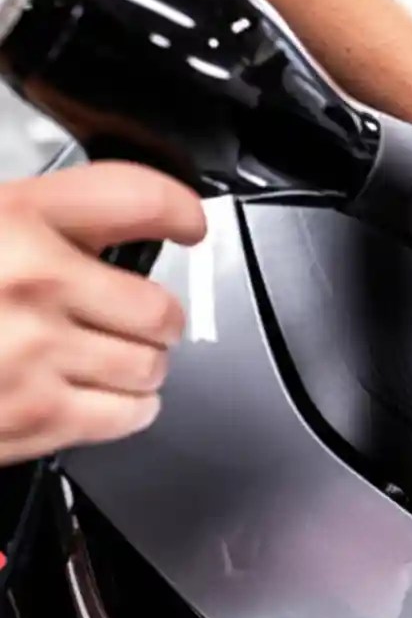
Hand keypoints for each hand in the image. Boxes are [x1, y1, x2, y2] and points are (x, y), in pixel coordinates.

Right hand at [0, 162, 206, 465]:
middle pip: (159, 305)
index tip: (189, 224)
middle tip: (135, 317)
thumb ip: (29, 222)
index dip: (178, 209)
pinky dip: (127, 410)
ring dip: (141, 365)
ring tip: (112, 359)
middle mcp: (35, 283)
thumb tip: (93, 234)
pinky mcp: (34, 420)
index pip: (136, 196)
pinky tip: (104, 398)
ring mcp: (38, 356)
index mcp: (11, 218)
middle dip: (152, 317)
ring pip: (150, 365)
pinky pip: (127, 417)